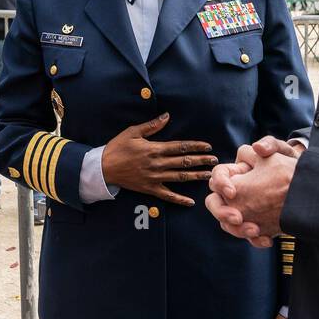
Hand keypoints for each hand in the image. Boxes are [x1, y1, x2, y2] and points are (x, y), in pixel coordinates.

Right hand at [100, 112, 217, 205]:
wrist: (103, 168)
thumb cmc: (117, 147)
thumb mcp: (133, 132)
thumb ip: (152, 126)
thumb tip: (167, 116)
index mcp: (154, 148)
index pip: (180, 147)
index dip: (196, 146)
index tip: (208, 146)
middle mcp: (157, 164)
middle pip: (184, 162)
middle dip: (201, 161)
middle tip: (215, 161)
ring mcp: (154, 177)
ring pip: (179, 177)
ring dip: (195, 176)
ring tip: (209, 175)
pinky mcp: (149, 188)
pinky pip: (167, 195)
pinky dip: (179, 199)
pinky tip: (190, 202)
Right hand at [206, 136, 298, 246]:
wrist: (306, 186)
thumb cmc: (290, 164)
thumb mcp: (283, 151)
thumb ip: (271, 144)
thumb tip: (258, 148)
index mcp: (238, 172)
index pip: (218, 175)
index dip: (220, 183)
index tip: (233, 192)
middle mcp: (237, 191)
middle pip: (215, 202)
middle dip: (222, 212)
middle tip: (238, 218)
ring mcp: (244, 209)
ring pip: (228, 223)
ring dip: (238, 230)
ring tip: (255, 231)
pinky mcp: (255, 223)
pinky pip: (247, 236)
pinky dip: (255, 240)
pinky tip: (267, 240)